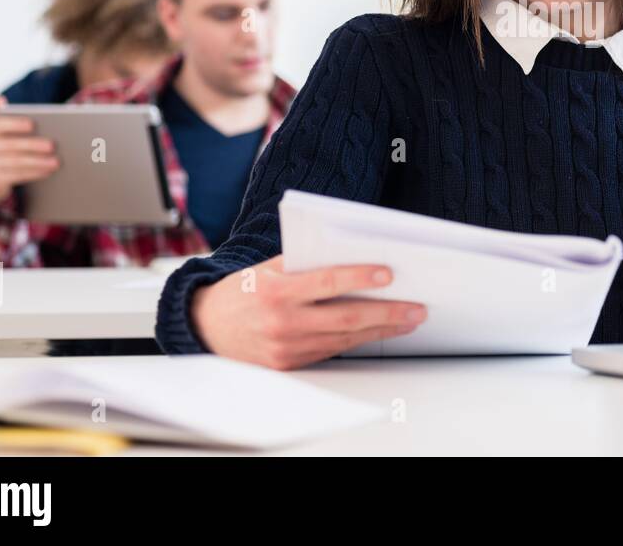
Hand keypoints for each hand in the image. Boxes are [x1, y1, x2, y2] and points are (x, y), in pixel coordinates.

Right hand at [0, 96, 58, 203]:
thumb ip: (1, 116)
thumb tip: (0, 99)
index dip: (14, 124)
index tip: (32, 124)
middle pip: (10, 145)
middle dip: (33, 145)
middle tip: (52, 145)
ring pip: (15, 162)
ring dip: (38, 162)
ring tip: (55, 161)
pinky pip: (16, 176)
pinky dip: (34, 173)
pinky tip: (48, 171)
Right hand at [189, 255, 427, 369]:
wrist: (206, 327)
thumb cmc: (243, 291)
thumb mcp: (268, 269)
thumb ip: (305, 263)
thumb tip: (353, 257)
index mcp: (276, 291)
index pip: (326, 282)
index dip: (359, 278)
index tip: (388, 274)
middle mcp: (282, 322)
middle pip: (345, 317)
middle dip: (386, 313)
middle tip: (416, 307)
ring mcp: (287, 348)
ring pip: (345, 339)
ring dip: (381, 330)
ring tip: (409, 320)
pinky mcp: (291, 365)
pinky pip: (333, 351)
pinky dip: (359, 340)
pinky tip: (379, 332)